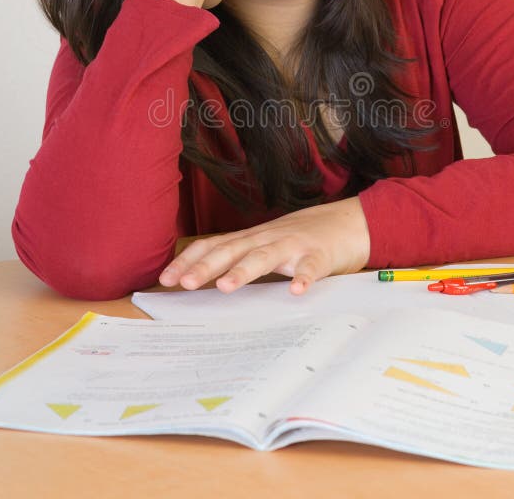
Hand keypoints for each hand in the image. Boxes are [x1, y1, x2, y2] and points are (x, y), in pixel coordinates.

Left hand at [159, 197, 370, 294]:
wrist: (348, 222)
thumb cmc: (300, 238)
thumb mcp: (265, 243)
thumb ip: (240, 257)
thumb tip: (203, 278)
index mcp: (251, 239)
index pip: (213, 245)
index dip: (189, 260)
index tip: (165, 279)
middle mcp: (267, 238)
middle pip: (232, 250)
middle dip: (206, 267)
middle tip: (184, 284)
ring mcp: (294, 245)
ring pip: (266, 256)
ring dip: (245, 270)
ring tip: (227, 286)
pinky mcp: (320, 255)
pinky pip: (311, 267)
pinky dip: (304, 277)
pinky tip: (296, 291)